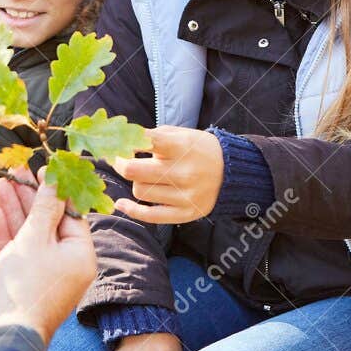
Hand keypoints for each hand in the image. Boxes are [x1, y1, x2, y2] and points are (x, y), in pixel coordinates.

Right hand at [0, 179, 94, 345]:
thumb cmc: (26, 286)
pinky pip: (17, 252)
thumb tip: (56, 182)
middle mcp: (66, 265)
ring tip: (0, 184)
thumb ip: (44, 209)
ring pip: (29, 235)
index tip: (43, 170)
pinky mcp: (21, 283)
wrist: (5, 333)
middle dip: (30, 198)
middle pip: (48, 223)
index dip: (56, 191)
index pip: (72, 215)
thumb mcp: (36, 239)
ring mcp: (43, 275)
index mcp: (80, 256)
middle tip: (16, 173)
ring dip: (14, 211)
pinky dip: (6, 234)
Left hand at [108, 126, 223, 225]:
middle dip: (119, 163)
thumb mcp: (180, 134)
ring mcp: (184, 195)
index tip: (118, 144)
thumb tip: (121, 143)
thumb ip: (152, 136)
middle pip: (132, 171)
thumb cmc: (199, 149)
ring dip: (136, 182)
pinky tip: (122, 203)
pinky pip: (150, 216)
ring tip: (144, 176)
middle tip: (119, 160)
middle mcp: (183, 172)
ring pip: (139, 191)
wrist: (232, 172)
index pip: (142, 142)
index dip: (123, 142)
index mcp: (181, 147)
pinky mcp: (186, 213)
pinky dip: (132, 210)